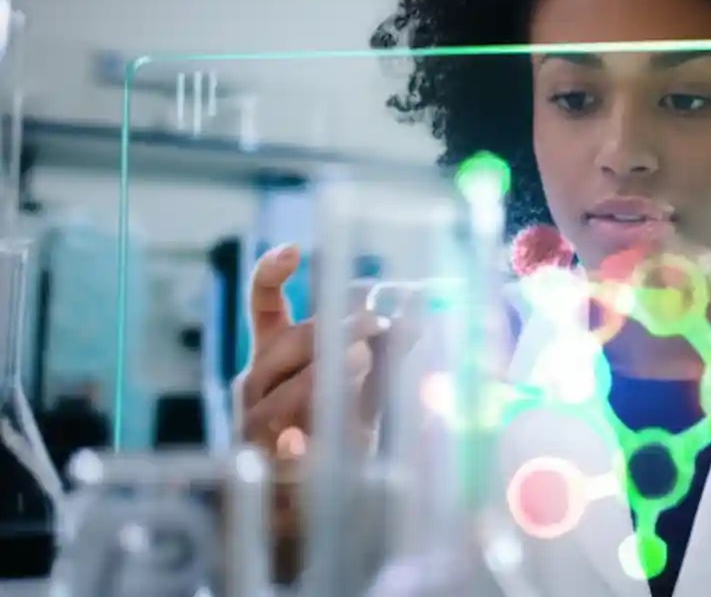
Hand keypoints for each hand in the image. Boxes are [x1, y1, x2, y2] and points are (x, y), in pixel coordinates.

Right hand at [233, 244, 399, 455]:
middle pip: (295, 338)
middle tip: (378, 324)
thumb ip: (384, 351)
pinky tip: (301, 440)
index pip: (263, 304)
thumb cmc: (334, 429)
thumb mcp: (363, 384)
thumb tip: (417, 317)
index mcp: (273, 353)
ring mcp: (256, 420)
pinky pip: (283, 447)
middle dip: (338, 328)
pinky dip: (294, 445)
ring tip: (363, 362)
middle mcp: (258, 379)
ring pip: (293, 385)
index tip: (293, 250)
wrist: (305, 498)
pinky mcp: (267, 461)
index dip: (271, 273)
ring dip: (329, 371)